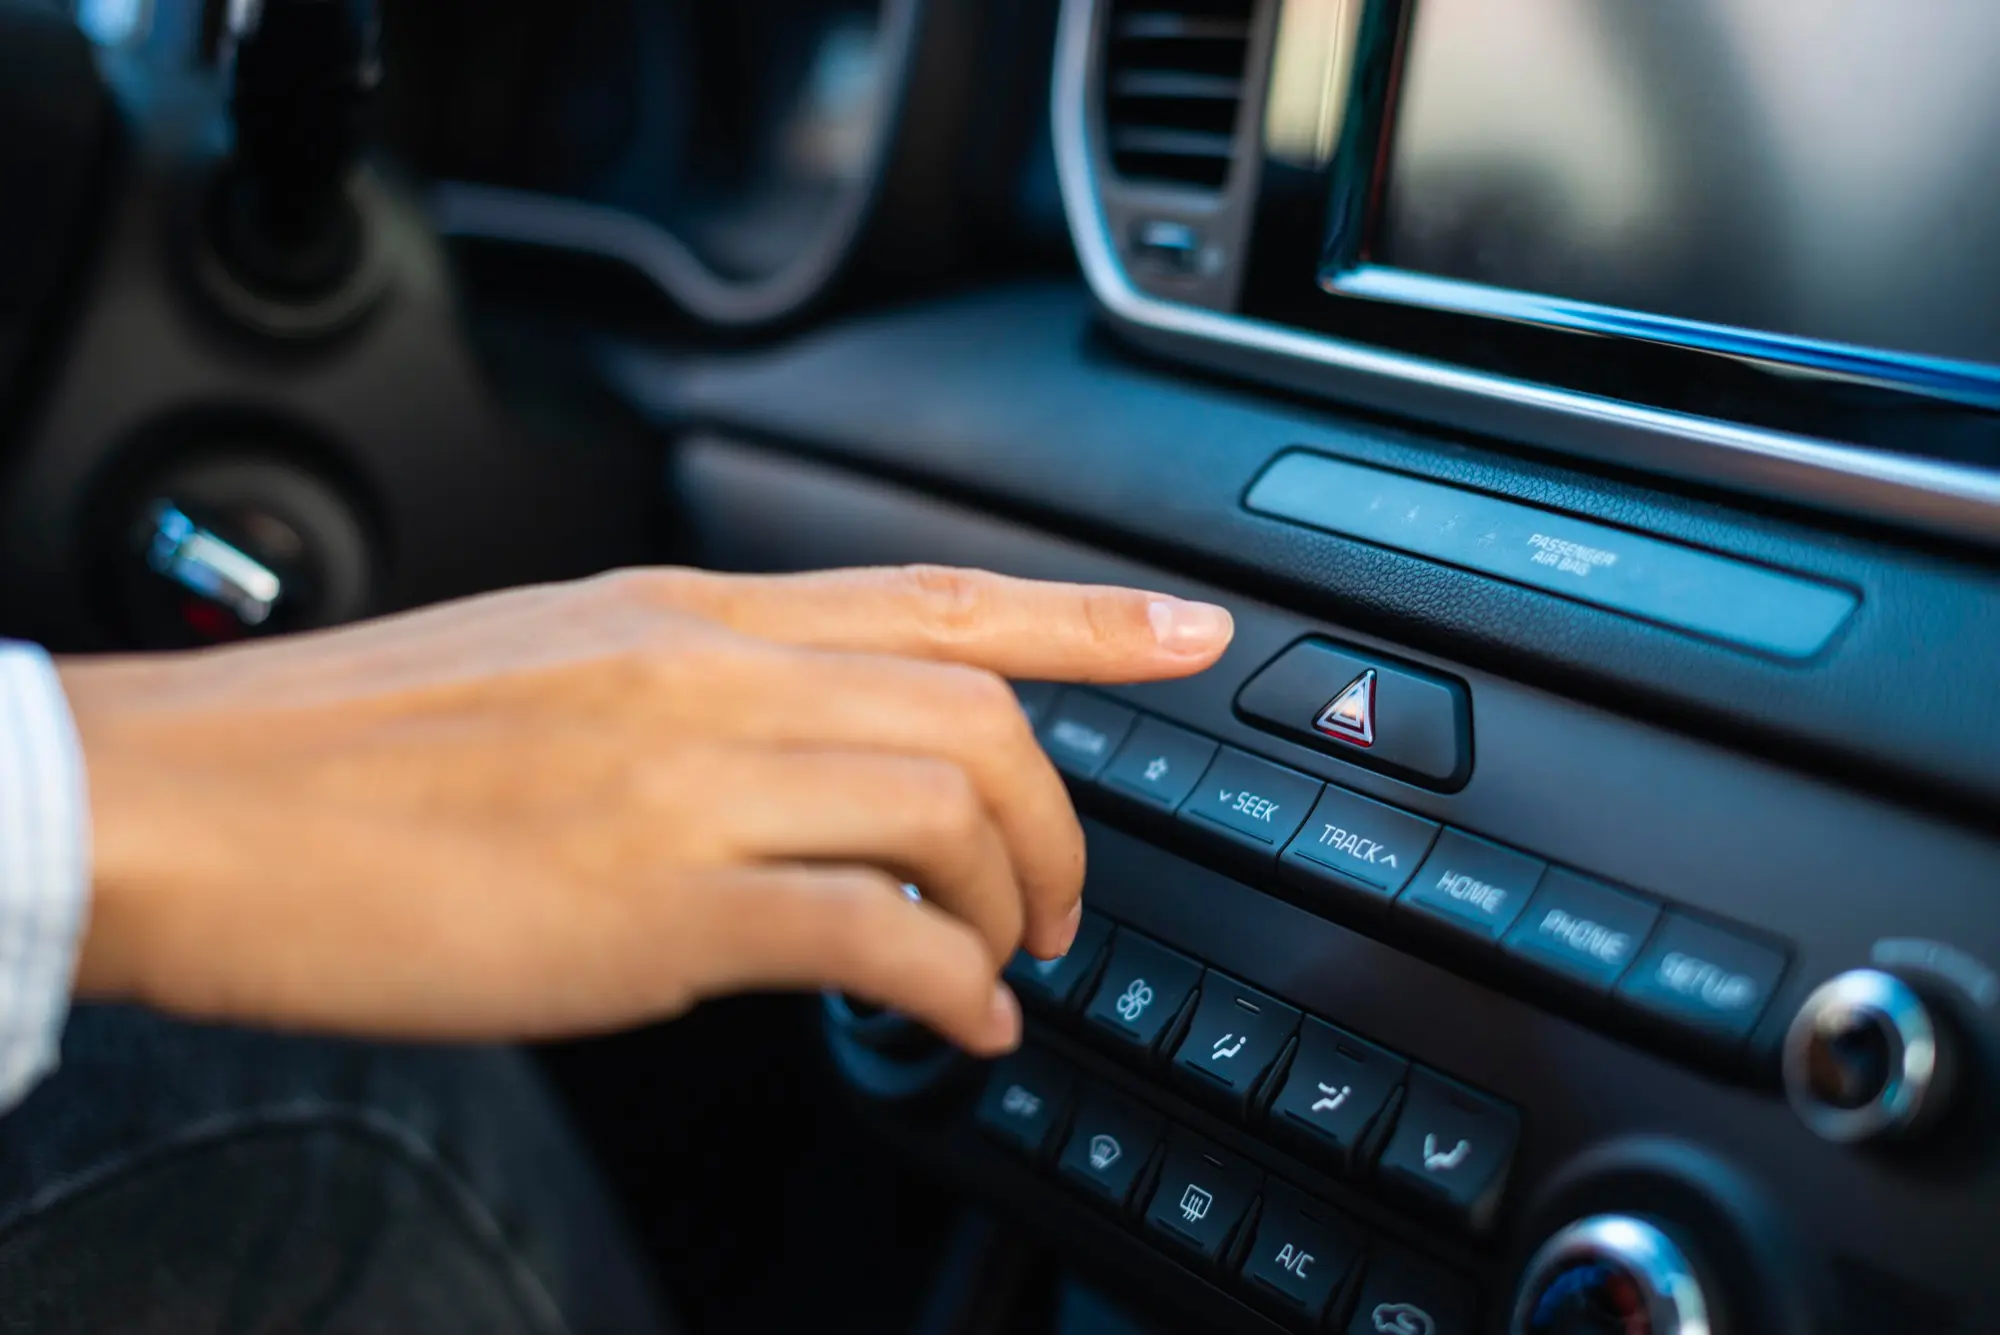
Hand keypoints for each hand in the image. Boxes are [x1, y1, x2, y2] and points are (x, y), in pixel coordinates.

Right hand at [61, 566, 1232, 1054]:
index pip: (935, 590)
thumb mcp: (551, 667)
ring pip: (950, 804)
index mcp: (684, 609)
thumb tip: (802, 775)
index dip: (1088, 616)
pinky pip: (874, 932)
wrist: (186, 804)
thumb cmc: (347, 747)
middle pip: (977, 710)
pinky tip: (956, 1024)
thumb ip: (693, 700)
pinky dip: (950, 984)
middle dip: (1063, 814)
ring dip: (1015, 899)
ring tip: (1006, 964)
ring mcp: (688, 782)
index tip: (1192, 633)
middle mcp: (709, 671)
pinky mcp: (655, 905)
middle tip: (1062, 899)